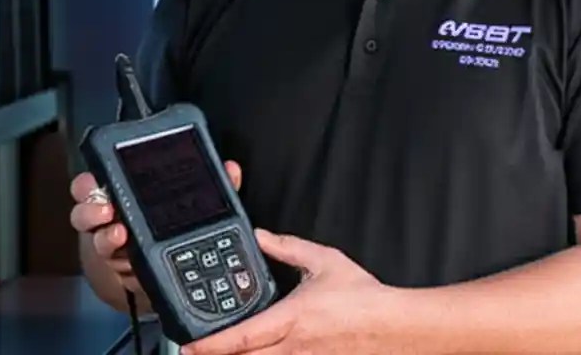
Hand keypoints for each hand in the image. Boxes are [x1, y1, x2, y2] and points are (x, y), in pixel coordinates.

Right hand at [69, 160, 242, 296]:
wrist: (164, 263)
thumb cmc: (170, 221)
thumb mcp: (191, 198)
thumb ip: (209, 182)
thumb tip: (230, 169)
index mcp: (118, 194)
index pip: (90, 184)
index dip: (87, 184)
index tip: (97, 183)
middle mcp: (108, 221)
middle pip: (85, 213)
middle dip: (92, 211)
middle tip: (107, 210)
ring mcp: (111, 249)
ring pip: (97, 243)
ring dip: (106, 239)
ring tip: (120, 235)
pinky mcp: (121, 274)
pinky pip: (117, 271)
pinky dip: (125, 268)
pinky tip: (134, 265)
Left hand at [181, 229, 400, 354]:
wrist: (393, 325)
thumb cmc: (363, 297)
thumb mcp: (324, 261)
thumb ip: (287, 247)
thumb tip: (260, 237)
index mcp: (291, 319)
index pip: (240, 338)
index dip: (210, 346)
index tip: (188, 346)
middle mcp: (293, 348)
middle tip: (193, 353)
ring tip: (222, 354)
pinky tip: (258, 354)